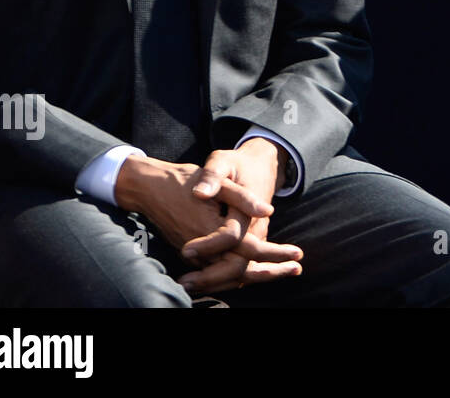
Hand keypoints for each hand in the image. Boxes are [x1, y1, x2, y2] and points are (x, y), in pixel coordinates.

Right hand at [113, 147, 301, 294]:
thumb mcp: (216, 174)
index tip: (297, 253)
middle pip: (239, 270)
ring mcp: (196, 253)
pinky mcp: (194, 254)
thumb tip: (267, 212)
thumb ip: (241, 196)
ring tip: (286, 272)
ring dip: (258, 275)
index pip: (246, 249)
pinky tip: (258, 271)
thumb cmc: (186, 177)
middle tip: (297, 268)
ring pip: (229, 275)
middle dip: (270, 272)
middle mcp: (201, 247)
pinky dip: (239, 274)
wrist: (152, 186)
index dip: (273, 253)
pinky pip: (218, 271)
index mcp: (210, 228)